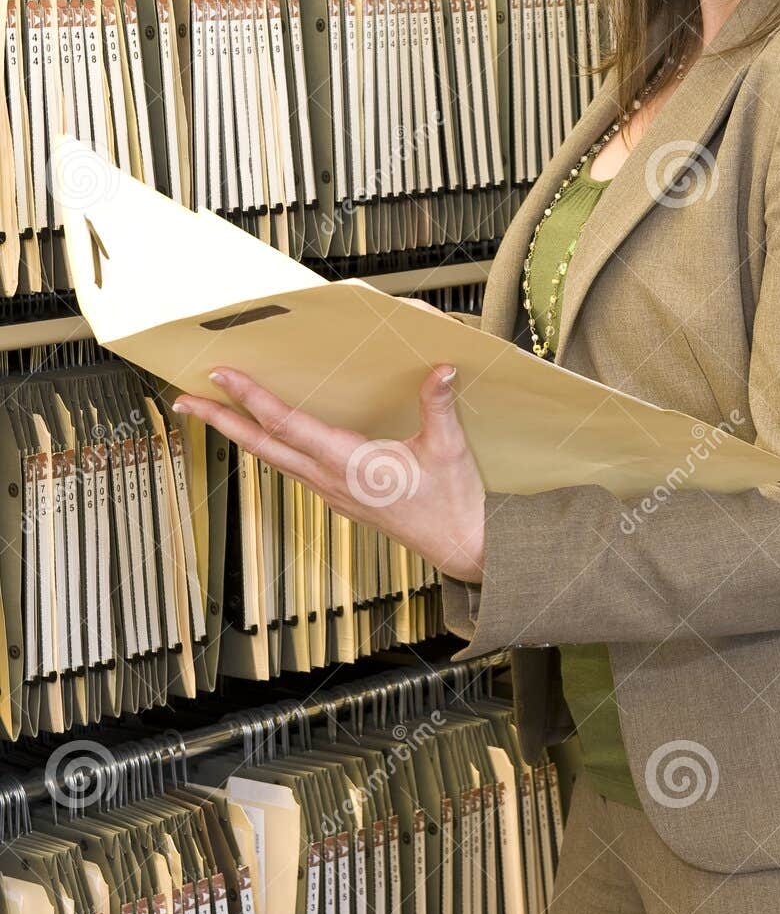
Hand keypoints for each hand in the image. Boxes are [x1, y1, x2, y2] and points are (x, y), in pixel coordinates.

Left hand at [171, 362, 485, 584]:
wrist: (460, 545)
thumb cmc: (451, 503)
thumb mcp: (448, 448)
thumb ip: (437, 405)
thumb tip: (440, 368)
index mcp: (350, 463)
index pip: (287, 424)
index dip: (251, 398)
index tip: (222, 376)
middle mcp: (330, 479)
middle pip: (262, 446)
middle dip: (220, 421)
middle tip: (185, 399)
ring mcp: (331, 492)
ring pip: (273, 459)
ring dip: (240, 434)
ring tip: (215, 413)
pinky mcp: (339, 497)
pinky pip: (292, 469)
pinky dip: (269, 448)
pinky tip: (267, 439)